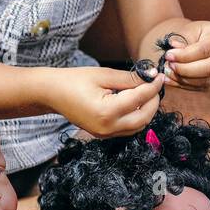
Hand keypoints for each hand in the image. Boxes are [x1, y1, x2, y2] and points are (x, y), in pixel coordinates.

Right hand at [50, 65, 164, 137]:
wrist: (50, 93)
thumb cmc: (73, 80)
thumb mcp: (103, 75)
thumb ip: (130, 78)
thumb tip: (152, 75)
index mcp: (107, 111)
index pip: (140, 99)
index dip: (153, 86)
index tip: (159, 75)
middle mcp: (107, 127)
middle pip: (144, 118)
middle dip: (153, 101)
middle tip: (155, 85)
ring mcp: (104, 134)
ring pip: (137, 126)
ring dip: (146, 111)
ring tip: (145, 93)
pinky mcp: (102, 134)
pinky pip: (127, 129)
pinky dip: (135, 117)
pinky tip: (133, 103)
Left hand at [160, 21, 209, 91]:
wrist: (202, 41)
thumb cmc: (194, 34)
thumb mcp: (188, 31)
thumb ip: (180, 40)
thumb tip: (173, 49)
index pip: (205, 50)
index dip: (185, 55)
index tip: (168, 55)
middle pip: (209, 68)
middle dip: (185, 70)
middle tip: (168, 66)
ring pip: (206, 81)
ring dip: (183, 79)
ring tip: (167, 73)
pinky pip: (203, 88)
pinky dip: (184, 85)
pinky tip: (169, 80)